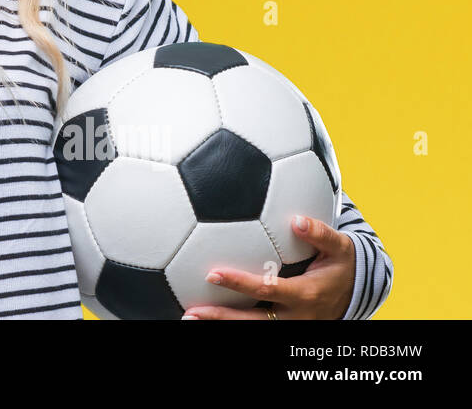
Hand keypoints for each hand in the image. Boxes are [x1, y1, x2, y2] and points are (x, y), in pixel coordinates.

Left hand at [182, 215, 355, 319]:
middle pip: (253, 321)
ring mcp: (289, 325)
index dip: (239, 284)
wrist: (357, 294)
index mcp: (304, 294)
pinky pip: (257, 326)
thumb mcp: (340, 248)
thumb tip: (296, 220)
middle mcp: (295, 315)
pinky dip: (232, 323)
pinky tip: (207, 317)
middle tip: (192, 312)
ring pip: (252, 329)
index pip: (266, 290)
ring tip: (190, 318)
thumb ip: (320, 233)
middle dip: (222, 317)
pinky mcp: (284, 326)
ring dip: (221, 324)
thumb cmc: (342, 266)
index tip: (212, 274)